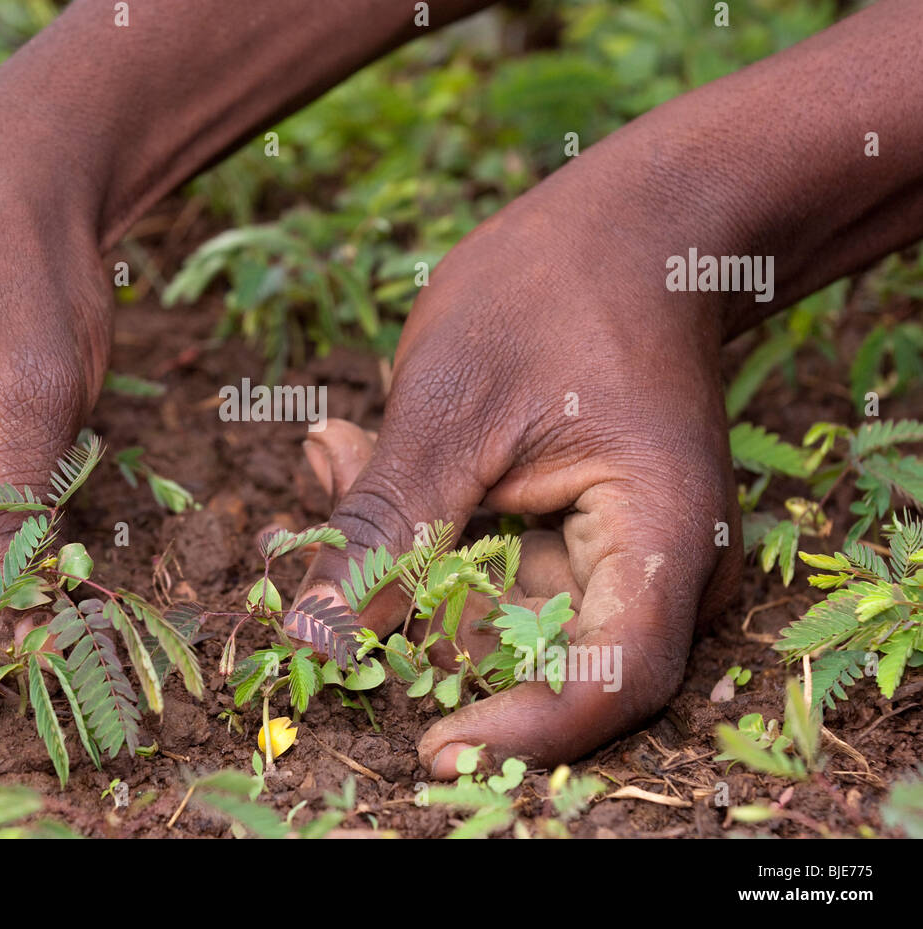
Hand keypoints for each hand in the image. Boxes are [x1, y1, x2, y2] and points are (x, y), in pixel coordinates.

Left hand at [292, 167, 741, 778]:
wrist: (631, 226)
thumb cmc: (557, 290)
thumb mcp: (451, 407)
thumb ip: (387, 531)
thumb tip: (313, 640)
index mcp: (661, 539)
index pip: (603, 684)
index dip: (514, 731)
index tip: (424, 748)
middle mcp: (657, 568)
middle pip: (526, 648)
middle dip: (405, 593)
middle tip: (313, 501)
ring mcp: (619, 553)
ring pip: (488, 606)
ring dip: (393, 546)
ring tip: (333, 449)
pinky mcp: (576, 534)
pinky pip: (488, 563)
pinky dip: (416, 523)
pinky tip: (352, 451)